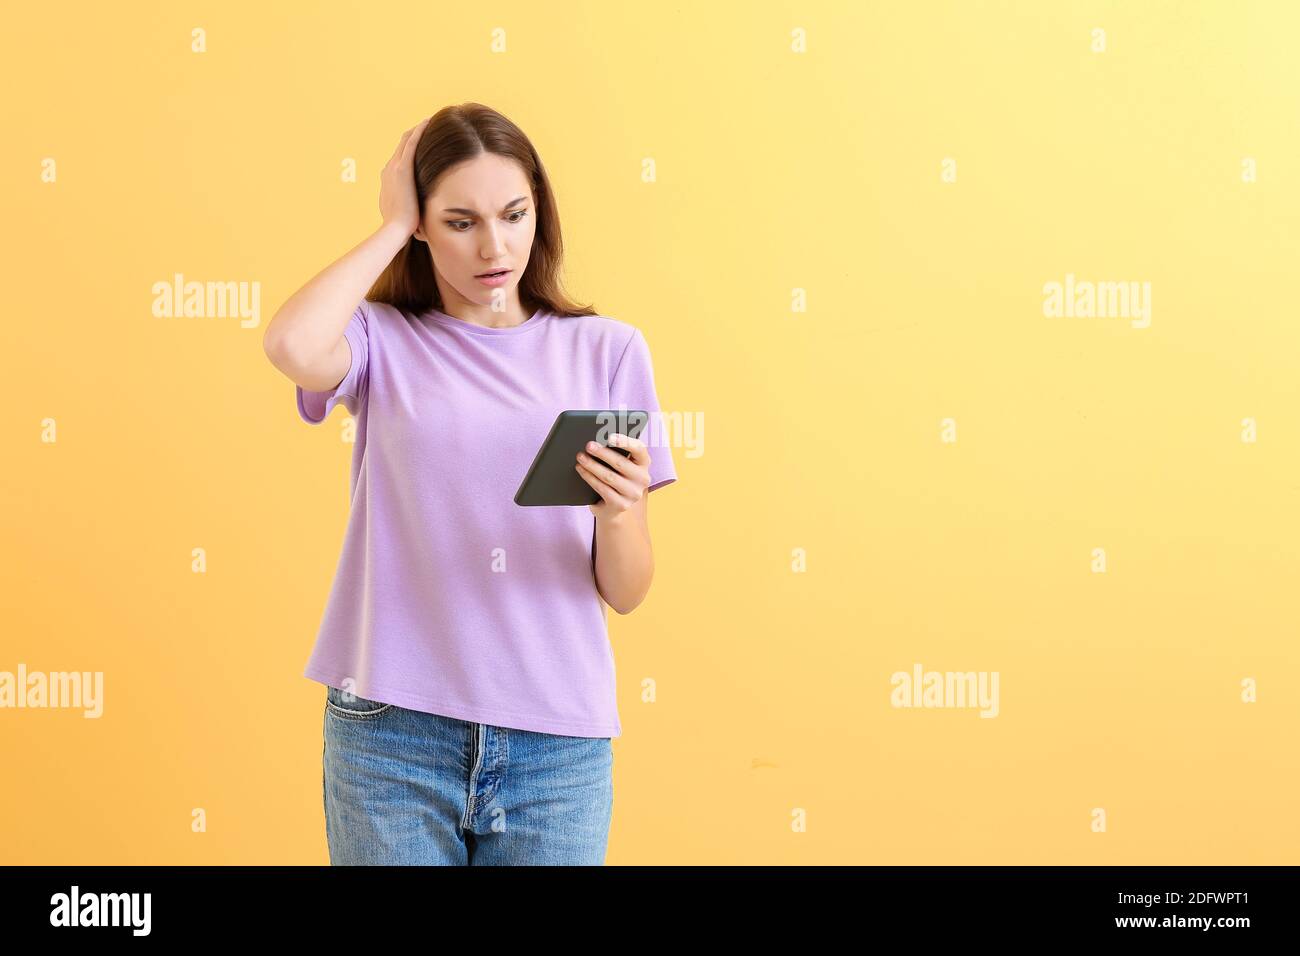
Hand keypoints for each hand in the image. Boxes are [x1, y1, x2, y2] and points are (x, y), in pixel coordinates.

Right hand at [379, 117, 430, 237]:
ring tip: (431, 120)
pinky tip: (428, 121)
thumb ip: (408, 207)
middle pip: (401, 145)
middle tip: (428, 125)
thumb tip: (417, 213)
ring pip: (406, 141)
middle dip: (414, 135)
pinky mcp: (402, 169)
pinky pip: (411, 143)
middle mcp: (388, 170)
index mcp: (388, 179)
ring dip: (417, 129)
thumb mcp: (403, 214)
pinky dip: (419, 130)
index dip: (410, 148)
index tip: (422, 142)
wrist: (394, 229)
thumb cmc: (401, 228)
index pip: (400, 158)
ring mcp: (394, 168)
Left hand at [575, 433, 651, 519]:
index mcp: (644, 463)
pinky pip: (602, 489)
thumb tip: (598, 440)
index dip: (625, 442)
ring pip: (609, 476)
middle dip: (602, 453)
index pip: (639, 449)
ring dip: (592, 465)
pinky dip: (589, 477)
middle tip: (588, 445)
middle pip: (621, 463)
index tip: (610, 436)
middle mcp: (643, 479)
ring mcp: (633, 494)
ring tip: (580, 457)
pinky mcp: (621, 505)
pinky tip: (580, 470)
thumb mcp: (619, 464)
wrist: (612, 506)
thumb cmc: (614, 476)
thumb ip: (615, 451)